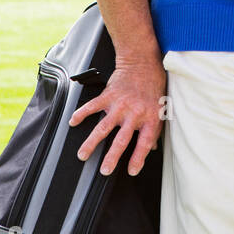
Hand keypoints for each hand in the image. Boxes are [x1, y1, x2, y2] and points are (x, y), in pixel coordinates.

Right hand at [69, 56, 166, 176]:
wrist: (142, 63)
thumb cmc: (153, 87)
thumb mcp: (160, 108)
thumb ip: (154, 129)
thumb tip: (151, 149)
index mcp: (150, 118)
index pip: (145, 143)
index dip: (138, 158)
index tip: (131, 171)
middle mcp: (135, 114)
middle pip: (121, 140)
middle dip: (112, 158)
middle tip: (104, 171)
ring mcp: (120, 105)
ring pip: (103, 128)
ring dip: (91, 143)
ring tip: (82, 155)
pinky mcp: (108, 96)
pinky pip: (92, 107)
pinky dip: (81, 115)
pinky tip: (72, 122)